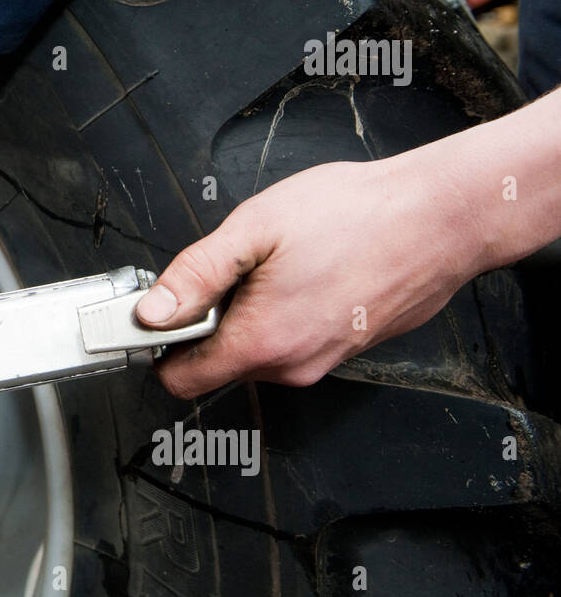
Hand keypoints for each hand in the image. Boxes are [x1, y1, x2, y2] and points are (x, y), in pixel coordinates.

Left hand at [134, 157, 482, 398]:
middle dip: (210, 320)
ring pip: (257, 350)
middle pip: (217, 363)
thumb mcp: (255, 229)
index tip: (158, 314)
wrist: (443, 216)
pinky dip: (286, 312)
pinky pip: (294, 340)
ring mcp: (323, 361)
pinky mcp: (345, 348)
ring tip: (277, 262)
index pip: (180, 381)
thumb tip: (151, 312)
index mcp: (261, 343)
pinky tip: (307, 269)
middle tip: (231, 268)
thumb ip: (194, 275)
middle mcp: (293, 366)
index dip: (158, 346)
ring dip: (250, 313)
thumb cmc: (359, 215)